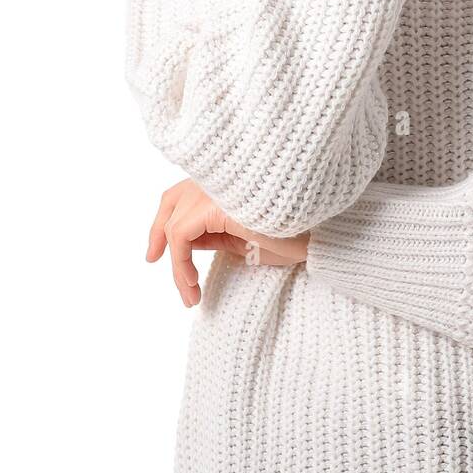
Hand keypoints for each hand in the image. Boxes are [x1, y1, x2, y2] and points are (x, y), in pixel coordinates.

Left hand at [146, 180, 309, 306]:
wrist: (318, 237)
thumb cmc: (293, 235)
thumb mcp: (242, 237)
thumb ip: (213, 232)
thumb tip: (183, 238)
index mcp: (227, 181)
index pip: (184, 192)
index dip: (164, 218)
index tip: (156, 251)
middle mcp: (218, 178)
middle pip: (173, 198)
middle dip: (158, 233)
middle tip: (153, 260)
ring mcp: (216, 187)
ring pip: (175, 225)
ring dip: (177, 265)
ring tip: (190, 294)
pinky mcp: (216, 204)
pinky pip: (181, 236)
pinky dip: (180, 264)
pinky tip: (192, 285)